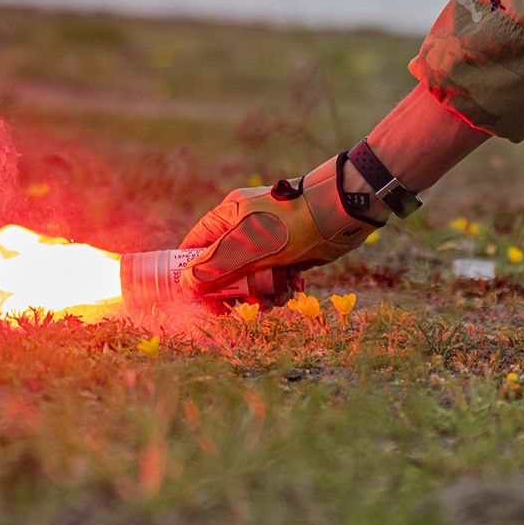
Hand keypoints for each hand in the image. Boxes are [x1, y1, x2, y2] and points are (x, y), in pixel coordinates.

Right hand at [177, 167, 371, 294]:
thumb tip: (186, 284)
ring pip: (251, 276)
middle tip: (238, 309)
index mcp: (228, 217)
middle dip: (233, 290)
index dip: (195, 273)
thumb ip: (213, 267)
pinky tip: (290, 290)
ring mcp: (268, 240)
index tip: (200, 299)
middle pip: (225, 267)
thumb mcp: (245, 248)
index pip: (198, 246)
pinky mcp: (288, 252)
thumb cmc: (288, 226)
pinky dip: (280, 287)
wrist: (338, 215)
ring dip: (260, 293)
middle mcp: (245, 227)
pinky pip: (274, 276)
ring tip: (272, 300)